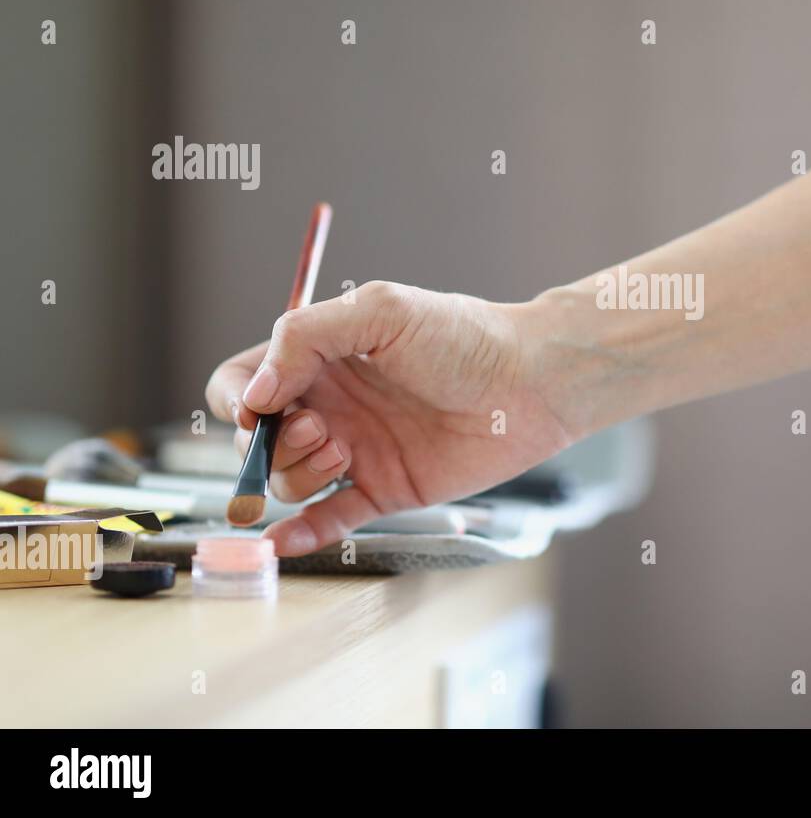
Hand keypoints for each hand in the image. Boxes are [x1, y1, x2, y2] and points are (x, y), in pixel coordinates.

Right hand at [205, 282, 574, 555]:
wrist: (531, 382)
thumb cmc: (464, 335)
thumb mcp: (381, 311)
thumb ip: (307, 337)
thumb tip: (256, 393)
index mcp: (322, 358)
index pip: (245, 380)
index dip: (238, 398)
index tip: (257, 409)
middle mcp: (332, 405)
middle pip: (257, 438)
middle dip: (270, 442)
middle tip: (320, 430)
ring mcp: (357, 450)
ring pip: (289, 479)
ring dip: (296, 474)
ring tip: (343, 453)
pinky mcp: (387, 489)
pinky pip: (331, 518)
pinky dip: (302, 533)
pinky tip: (282, 541)